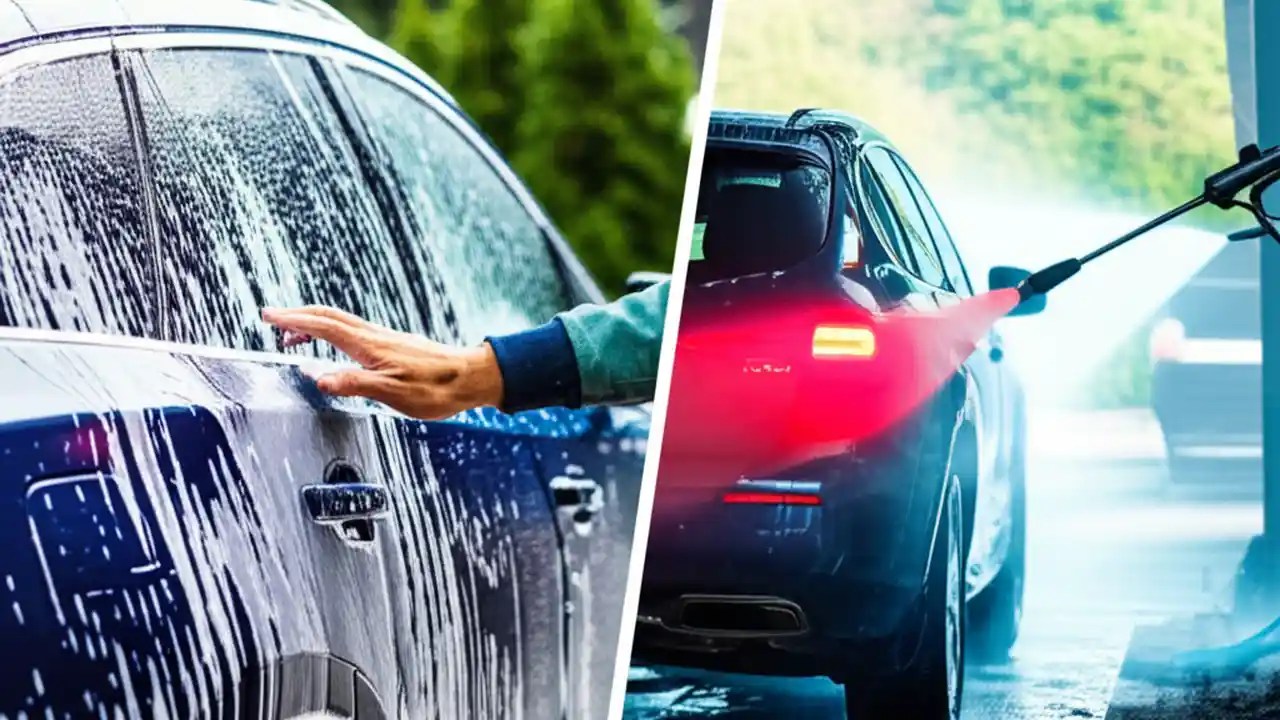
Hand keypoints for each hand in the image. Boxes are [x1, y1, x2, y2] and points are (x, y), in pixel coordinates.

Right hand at [261, 306, 504, 419]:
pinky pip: (355, 331)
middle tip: (272, 318)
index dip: (294, 320)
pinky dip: (334, 332)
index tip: (269, 316)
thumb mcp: (393, 394)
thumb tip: (318, 377)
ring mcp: (386, 339)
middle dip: (298, 315)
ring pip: (342, 322)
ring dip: (315, 323)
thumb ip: (354, 384)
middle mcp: (376, 337)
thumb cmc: (436, 389)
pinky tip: (336, 345)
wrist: (471, 378)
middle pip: (330, 317)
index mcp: (370, 346)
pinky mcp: (395, 345)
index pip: (324, 326)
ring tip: (295, 335)